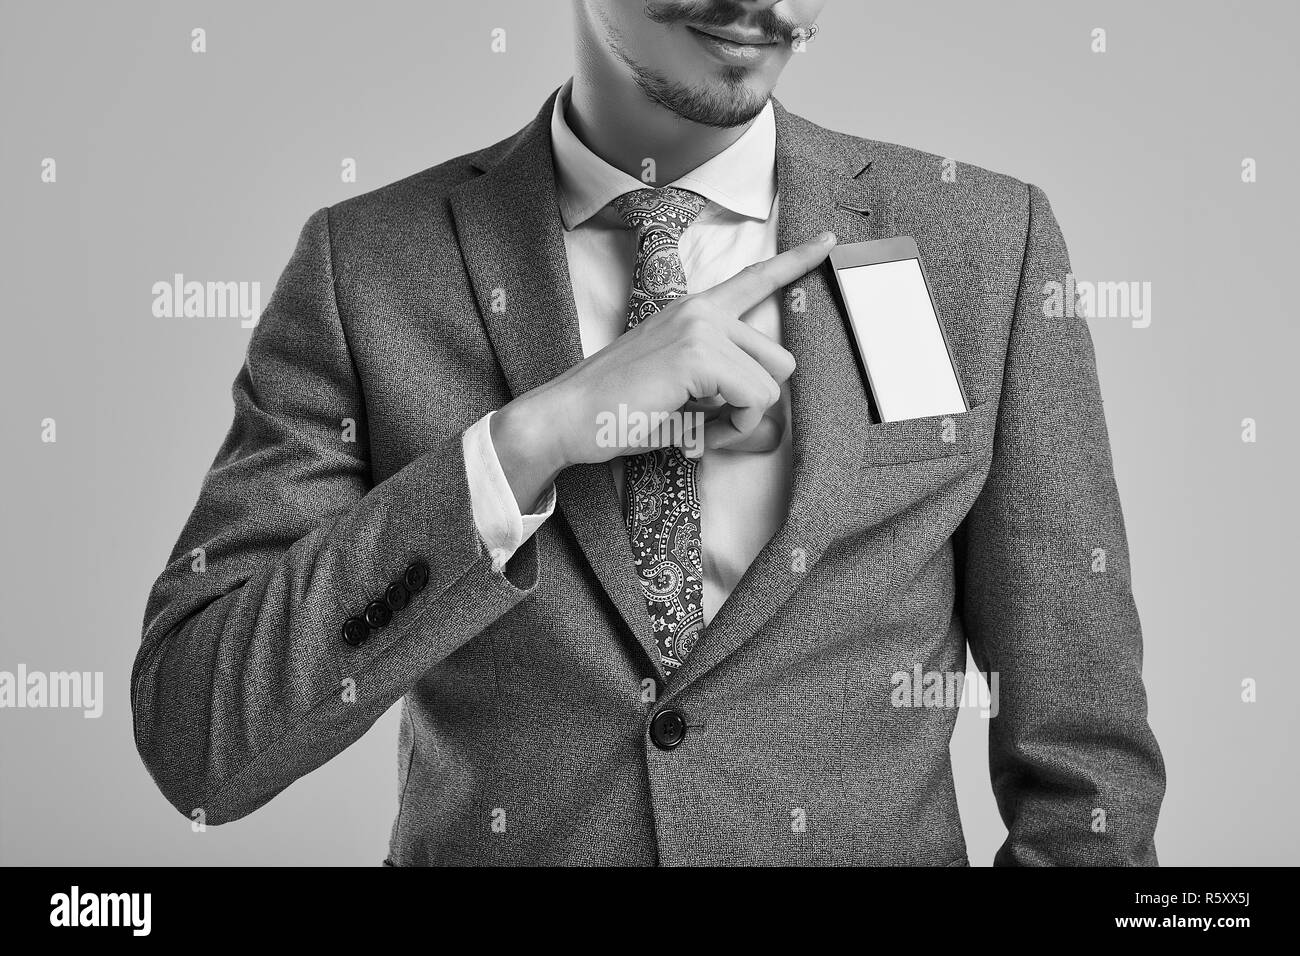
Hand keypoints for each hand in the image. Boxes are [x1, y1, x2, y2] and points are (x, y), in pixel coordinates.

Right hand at [492, 231, 836, 508]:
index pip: (754, 280)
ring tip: (694, 422)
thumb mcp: (681, 398)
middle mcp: (702, 310)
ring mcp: (700, 327)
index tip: (828, 241)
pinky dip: (732, 427)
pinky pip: (753, 400)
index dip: (796, 261)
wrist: (567, 417)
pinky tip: (692, 425)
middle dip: (755, 400)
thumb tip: (772, 429)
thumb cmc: (618, 411)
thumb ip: (724, 398)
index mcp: (694, 312)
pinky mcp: (697, 354)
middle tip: (706, 418)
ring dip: (742, 417)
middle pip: (779, 358)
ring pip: (770, 383)